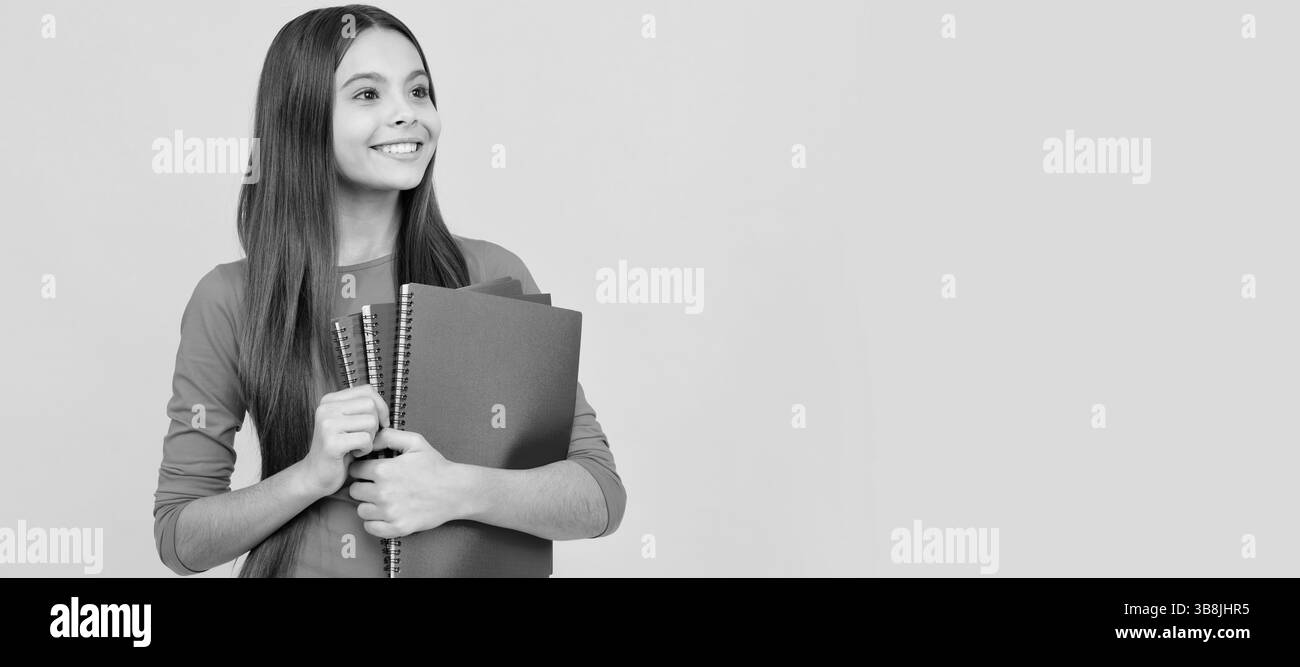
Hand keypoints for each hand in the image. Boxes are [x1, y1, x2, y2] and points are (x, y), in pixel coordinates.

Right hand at [300, 385, 389, 496]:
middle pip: (370, 405)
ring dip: (370, 438)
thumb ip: (361, 408)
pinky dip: (366, 449)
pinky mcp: (332, 443)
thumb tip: (384, 406)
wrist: (316, 475)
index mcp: (329, 400)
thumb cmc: (339, 449)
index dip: (381, 406)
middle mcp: (326, 408)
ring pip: (370, 421)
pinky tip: (354, 454)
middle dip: (375, 424)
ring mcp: (327, 425)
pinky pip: (365, 439)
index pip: (367, 390)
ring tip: (357, 445)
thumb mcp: (349, 423)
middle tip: (364, 437)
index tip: (381, 422)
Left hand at [347, 429, 474, 538]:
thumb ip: (388, 436)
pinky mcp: (397, 528)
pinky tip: (385, 514)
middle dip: (364, 486)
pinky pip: (370, 527)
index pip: (355, 470)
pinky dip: (374, 522)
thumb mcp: (415, 442)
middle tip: (379, 485)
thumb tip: (368, 439)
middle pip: (354, 491)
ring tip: (384, 499)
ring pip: (361, 510)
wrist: (456, 490)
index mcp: (383, 470)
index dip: (362, 468)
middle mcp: (383, 492)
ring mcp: (389, 512)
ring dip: (369, 505)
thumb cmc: (435, 465)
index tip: (372, 470)